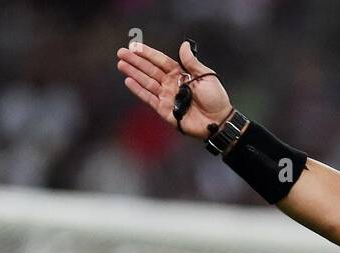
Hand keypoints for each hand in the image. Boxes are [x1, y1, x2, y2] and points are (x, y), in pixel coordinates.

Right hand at [116, 40, 232, 139]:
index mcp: (181, 74)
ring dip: (134, 73)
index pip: (161, 61)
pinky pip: (149, 98)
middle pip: (150, 70)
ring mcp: (168, 97)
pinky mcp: (165, 110)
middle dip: (136, 61)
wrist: (219, 121)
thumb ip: (191, 62)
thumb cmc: (216, 98)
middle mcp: (172, 84)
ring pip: (147, 82)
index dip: (148, 54)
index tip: (134, 46)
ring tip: (121, 64)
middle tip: (121, 52)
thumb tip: (184, 44)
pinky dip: (139, 90)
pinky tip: (129, 81)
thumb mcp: (206, 76)